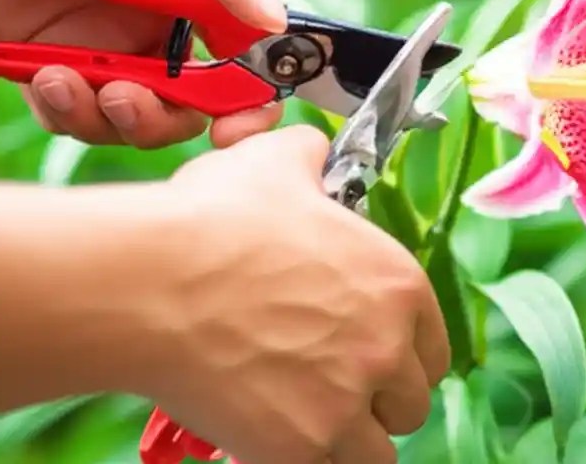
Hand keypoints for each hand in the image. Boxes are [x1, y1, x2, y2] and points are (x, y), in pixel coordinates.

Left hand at [0, 0, 285, 147]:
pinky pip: (70, 117)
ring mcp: (104, 51)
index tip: (238, 123)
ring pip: (130, 123)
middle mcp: (158, 32)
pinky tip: (48, 77)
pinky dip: (65, 112)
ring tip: (82, 82)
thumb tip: (274, 22)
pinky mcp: (48, 65)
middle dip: (169, 119)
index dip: (251, 100)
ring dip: (112, 119)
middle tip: (135, 100)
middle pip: (190, 110)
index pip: (246, 63)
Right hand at [142, 126, 448, 463]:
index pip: (434, 349)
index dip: (402, 357)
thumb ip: (314, 159)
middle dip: (376, 403)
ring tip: (308, 422)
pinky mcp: (303, 447)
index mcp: (399, 285)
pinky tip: (272, 439)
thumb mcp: (278, 164)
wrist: (151, 282)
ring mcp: (348, 402)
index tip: (372, 360)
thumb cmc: (212, 220)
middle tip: (331, 391)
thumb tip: (315, 152)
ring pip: (377, 453)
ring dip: (348, 442)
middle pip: (411, 404)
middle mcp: (388, 347)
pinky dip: (305, 461)